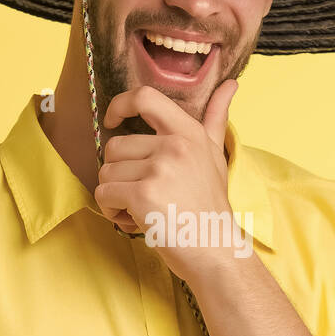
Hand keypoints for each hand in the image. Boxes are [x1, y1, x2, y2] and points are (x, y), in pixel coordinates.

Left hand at [93, 81, 240, 282]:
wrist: (216, 251)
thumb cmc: (210, 207)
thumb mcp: (215, 156)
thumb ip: (216, 119)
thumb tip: (230, 84)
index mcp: (188, 132)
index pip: (145, 97)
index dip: (120, 104)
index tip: (112, 121)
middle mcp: (174, 146)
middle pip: (114, 147)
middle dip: (119, 175)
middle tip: (144, 196)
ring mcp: (159, 169)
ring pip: (106, 173)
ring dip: (115, 196)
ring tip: (142, 210)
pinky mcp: (143, 195)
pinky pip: (103, 194)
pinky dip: (111, 212)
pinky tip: (135, 221)